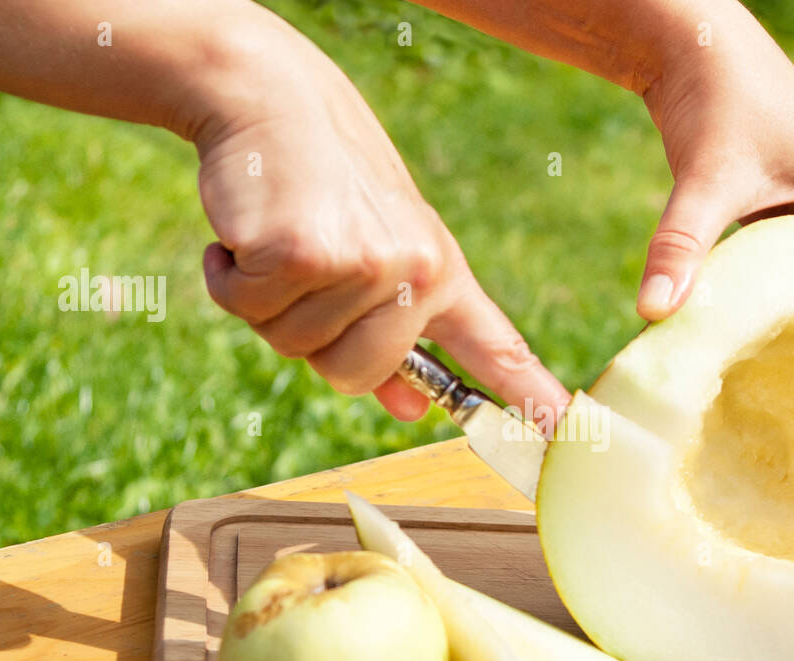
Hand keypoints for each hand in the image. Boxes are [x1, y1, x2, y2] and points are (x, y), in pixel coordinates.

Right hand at [190, 22, 567, 424]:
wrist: (273, 99)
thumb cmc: (324, 184)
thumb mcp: (376, 256)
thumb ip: (394, 342)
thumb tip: (413, 413)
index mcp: (443, 272)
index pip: (494, 346)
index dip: (529, 395)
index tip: (563, 428)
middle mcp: (417, 271)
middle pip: (353, 375)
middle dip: (311, 338)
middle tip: (305, 267)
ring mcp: (367, 263)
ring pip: (294, 347)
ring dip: (266, 301)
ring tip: (279, 237)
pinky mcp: (306, 254)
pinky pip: (250, 310)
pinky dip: (230, 276)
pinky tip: (247, 229)